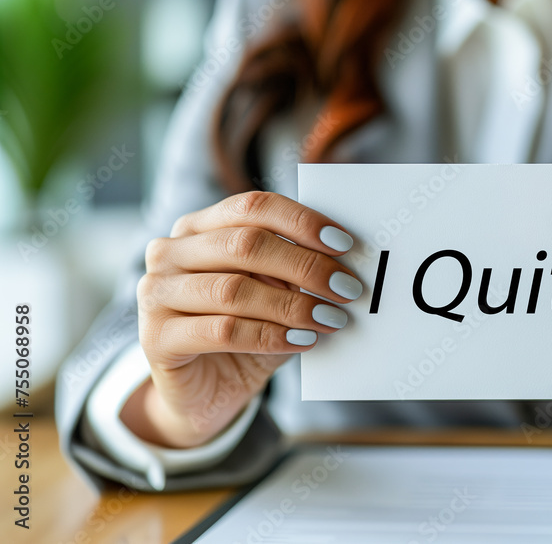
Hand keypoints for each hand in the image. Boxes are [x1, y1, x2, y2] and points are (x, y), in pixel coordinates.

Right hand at [122, 191, 361, 447]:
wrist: (205, 393)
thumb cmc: (245, 333)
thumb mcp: (274, 294)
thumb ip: (294, 273)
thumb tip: (342, 264)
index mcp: (198, 226)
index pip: (252, 206)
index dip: (301, 221)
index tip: (344, 243)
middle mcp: (170, 252)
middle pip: (245, 244)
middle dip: (305, 265)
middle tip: (347, 287)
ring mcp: (156, 293)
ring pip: (235, 290)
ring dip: (293, 305)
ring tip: (331, 318)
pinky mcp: (156, 338)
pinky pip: (224, 331)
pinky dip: (271, 335)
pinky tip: (302, 341)